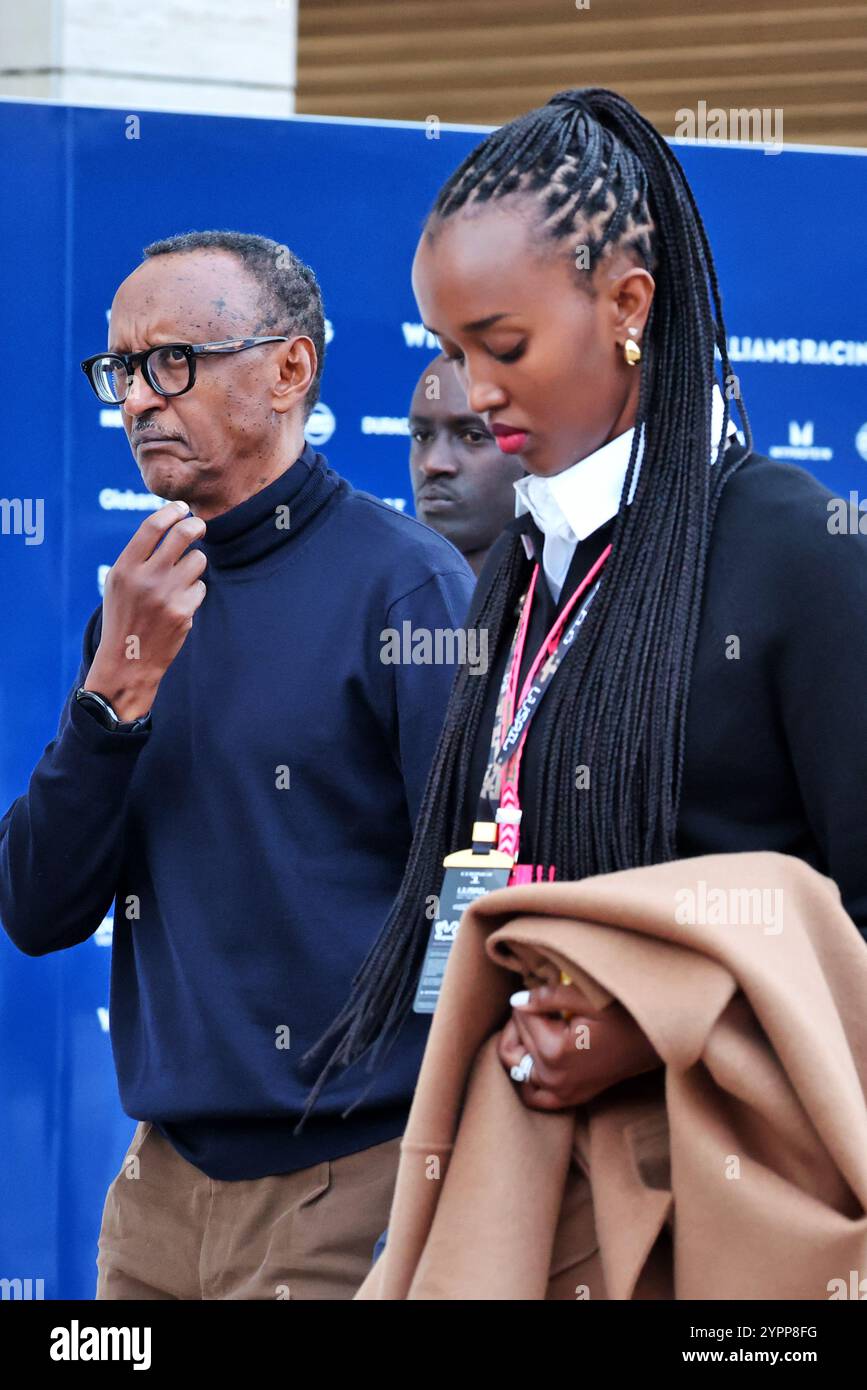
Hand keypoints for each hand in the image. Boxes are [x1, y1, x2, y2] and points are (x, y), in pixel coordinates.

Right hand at [85, 502, 206, 719]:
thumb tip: (169, 524)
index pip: (152, 526)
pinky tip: (180, 604)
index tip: (182, 508)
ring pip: (198, 560)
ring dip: (195, 564)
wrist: (128, 661)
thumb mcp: (119, 583)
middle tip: (199, 527)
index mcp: (124, 568)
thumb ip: (139, 556)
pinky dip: (194, 592)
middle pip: (183, 535)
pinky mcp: (185, 612)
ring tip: (182, 578)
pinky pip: (201, 587)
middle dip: (196, 526)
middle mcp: (146, 578)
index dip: (171, 512)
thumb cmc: (124, 617)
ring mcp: (167, 595)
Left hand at [497, 982, 660, 1110]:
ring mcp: (561, 1093)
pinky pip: (533, 1095)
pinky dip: (529, 1077)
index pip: (520, 1016)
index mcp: (555, 1052)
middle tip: (550, 1007)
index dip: (531, 998)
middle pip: (516, 1040)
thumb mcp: (588, 998)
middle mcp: (553, 1078)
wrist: (655, 1039)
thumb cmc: (625, 1013)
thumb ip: (547, 997)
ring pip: (517, 1067)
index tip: (551, 994)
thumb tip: (516, 1001)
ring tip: (544, 1026)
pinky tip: (538, 1056)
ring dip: (522, 1044)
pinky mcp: (570, 1099)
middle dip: (526, 1019)